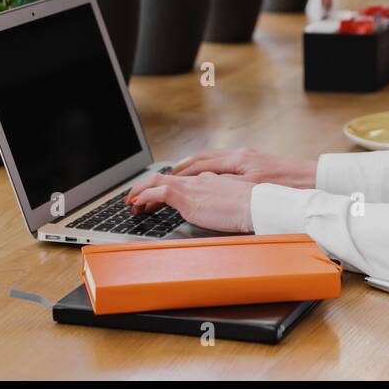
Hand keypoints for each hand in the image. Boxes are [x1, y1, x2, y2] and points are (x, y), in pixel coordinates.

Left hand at [125, 172, 254, 233]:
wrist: (256, 204)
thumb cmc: (252, 208)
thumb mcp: (236, 203)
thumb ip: (223, 202)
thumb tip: (218, 211)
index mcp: (211, 180)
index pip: (182, 180)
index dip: (167, 188)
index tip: (159, 198)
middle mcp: (199, 179)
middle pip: (166, 177)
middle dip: (148, 186)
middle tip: (138, 199)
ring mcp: (192, 186)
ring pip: (157, 180)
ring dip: (141, 190)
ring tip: (132, 202)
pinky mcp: (186, 196)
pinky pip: (158, 191)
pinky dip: (144, 196)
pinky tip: (138, 204)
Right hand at [164, 147, 317, 188]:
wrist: (308, 181)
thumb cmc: (284, 185)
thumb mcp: (251, 188)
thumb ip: (227, 185)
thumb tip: (204, 184)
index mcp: (237, 159)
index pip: (200, 164)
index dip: (181, 173)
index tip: (165, 180)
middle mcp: (239, 154)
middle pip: (202, 158)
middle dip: (182, 167)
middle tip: (166, 176)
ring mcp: (246, 157)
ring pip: (212, 158)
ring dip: (194, 166)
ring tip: (180, 175)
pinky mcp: (253, 162)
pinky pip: (222, 162)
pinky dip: (208, 168)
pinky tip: (206, 176)